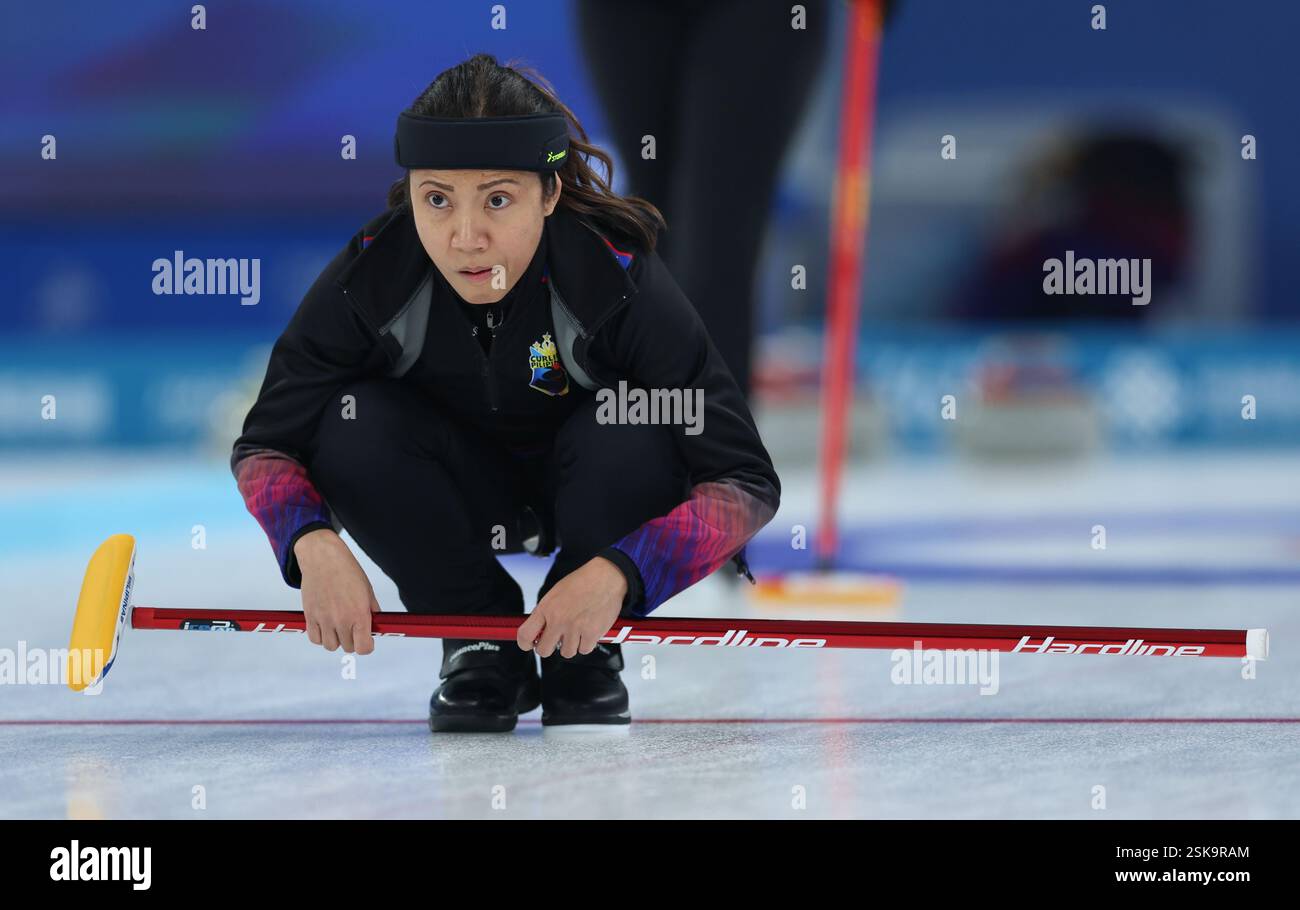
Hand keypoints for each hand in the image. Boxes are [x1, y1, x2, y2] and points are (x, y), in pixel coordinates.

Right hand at [294, 528, 380, 654]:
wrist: (323, 557)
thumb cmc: (346, 570)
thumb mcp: (367, 590)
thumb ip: (372, 611)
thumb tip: (376, 625)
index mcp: (358, 614)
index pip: (363, 648)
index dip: (367, 646)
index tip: (368, 640)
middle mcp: (341, 620)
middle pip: (348, 647)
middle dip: (353, 640)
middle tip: (353, 628)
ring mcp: (323, 619)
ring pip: (331, 646)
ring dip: (337, 639)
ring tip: (339, 626)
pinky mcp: (310, 616)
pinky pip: (315, 639)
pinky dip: (321, 636)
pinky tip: (326, 626)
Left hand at [516, 556, 626, 657]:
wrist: (605, 578)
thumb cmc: (582, 582)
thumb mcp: (555, 593)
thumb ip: (546, 612)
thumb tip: (539, 630)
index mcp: (546, 608)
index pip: (525, 634)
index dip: (524, 643)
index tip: (529, 644)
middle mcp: (559, 620)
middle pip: (544, 650)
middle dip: (548, 648)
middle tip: (555, 641)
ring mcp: (575, 628)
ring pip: (566, 653)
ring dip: (571, 645)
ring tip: (576, 632)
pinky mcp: (592, 634)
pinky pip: (584, 650)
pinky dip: (586, 644)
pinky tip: (588, 632)